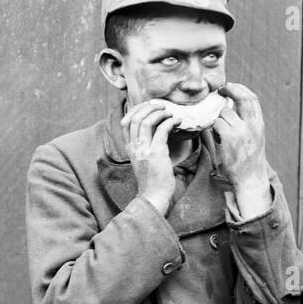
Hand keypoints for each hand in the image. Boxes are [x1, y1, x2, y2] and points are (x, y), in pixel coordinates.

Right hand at [122, 100, 178, 214]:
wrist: (153, 197)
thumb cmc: (152, 181)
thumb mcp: (144, 161)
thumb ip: (146, 147)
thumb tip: (158, 132)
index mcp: (130, 148)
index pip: (126, 122)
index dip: (137, 110)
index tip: (149, 107)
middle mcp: (134, 147)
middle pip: (135, 117)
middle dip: (149, 107)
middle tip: (162, 106)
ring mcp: (143, 149)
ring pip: (146, 120)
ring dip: (160, 112)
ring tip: (170, 113)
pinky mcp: (156, 153)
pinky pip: (162, 129)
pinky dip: (170, 122)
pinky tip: (177, 122)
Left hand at [212, 84, 270, 217]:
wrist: (250, 179)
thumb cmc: (250, 160)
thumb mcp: (255, 137)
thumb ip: (247, 121)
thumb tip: (232, 104)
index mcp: (259, 123)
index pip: (252, 98)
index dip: (240, 88)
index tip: (231, 86)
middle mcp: (252, 124)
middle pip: (241, 97)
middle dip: (230, 89)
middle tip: (220, 91)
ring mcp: (240, 130)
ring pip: (224, 113)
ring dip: (219, 120)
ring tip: (222, 133)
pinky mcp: (229, 138)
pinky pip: (216, 125)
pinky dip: (215, 130)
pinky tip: (219, 139)